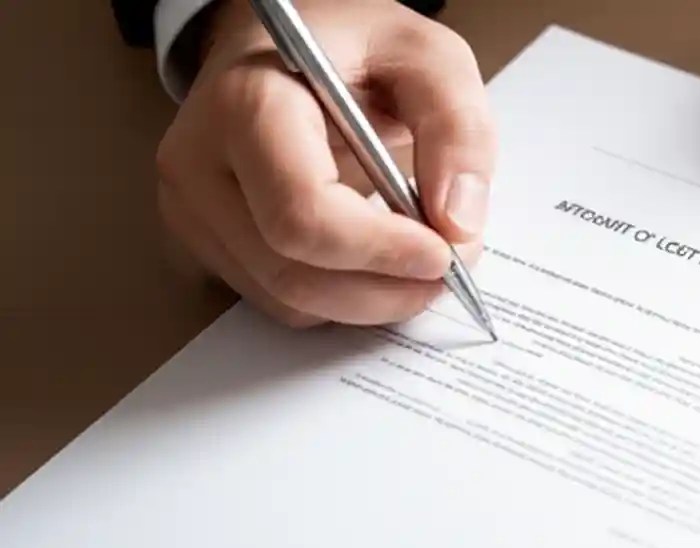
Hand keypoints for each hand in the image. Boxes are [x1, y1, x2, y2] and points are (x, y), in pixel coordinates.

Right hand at [156, 0, 494, 326]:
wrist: (284, 47)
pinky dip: (339, 299)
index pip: (303, 213)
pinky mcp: (205, 243)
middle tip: (447, 273)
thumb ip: (457, 130)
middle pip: (292, 272)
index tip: (443, 254)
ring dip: (367, 301)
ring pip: (287, 300)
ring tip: (416, 264)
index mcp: (246, 103)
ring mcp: (192, 209)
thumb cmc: (349, 46)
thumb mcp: (426, 57)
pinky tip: (373, 263)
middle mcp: (199, 162)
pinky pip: (278, 301)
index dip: (380, 250)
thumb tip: (458, 225)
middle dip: (384, 289)